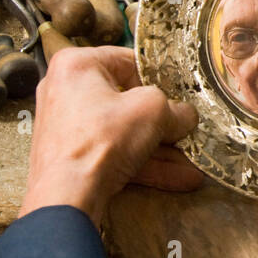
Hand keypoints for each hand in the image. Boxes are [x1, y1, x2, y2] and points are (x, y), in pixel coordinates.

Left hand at [19, 46, 203, 228]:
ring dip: (160, 147)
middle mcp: (65, 91)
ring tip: (191, 160)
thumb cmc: (103, 139)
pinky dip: (143, 163)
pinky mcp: (71, 157)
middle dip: (162, 120)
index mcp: (77, 65)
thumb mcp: (153, 111)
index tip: (181, 92)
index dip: (159, 77)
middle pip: (126, 100)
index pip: (127, 60)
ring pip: (124, 132)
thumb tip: (186, 115)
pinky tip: (179, 178)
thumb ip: (175, 108)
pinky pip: (114, 152)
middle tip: (186, 127)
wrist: (67, 197)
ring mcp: (67, 127)